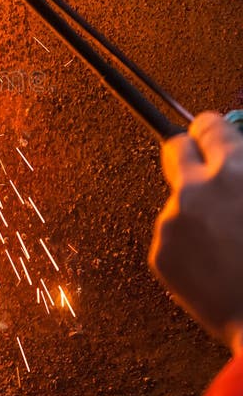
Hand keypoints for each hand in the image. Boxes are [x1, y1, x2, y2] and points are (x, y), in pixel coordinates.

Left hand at [149, 112, 242, 353]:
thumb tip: (236, 152)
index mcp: (234, 170)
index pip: (208, 127)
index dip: (211, 131)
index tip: (211, 134)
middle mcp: (194, 189)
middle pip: (176, 150)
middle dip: (189, 155)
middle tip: (205, 170)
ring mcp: (172, 222)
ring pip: (179, 203)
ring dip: (197, 213)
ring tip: (229, 245)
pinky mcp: (160, 255)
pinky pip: (173, 239)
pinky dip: (190, 248)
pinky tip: (216, 268)